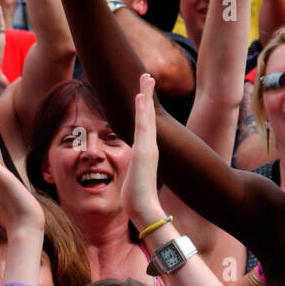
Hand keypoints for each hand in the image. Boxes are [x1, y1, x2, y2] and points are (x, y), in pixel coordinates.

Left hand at [122, 74, 167, 228]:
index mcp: (147, 151)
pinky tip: (140, 97)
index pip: (145, 124)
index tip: (143, 93)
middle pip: (149, 115)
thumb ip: (135, 170)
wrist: (144, 209)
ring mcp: (148, 148)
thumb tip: (134, 172)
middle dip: (148, 94)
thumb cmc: (137, 197)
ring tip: (146, 78)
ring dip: (146, 96)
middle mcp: (150, 146)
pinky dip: (143, 111)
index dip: (144, 107)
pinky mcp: (144, 152)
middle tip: (148, 76)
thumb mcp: (134, 178)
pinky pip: (143, 127)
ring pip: (147, 116)